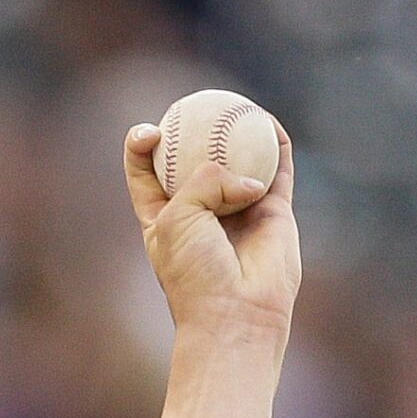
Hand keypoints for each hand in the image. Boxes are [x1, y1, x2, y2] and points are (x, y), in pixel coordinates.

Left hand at [125, 117, 299, 346]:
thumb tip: (244, 176)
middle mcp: (200, 212)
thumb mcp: (178, 217)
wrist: (237, 313)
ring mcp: (237, 210)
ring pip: (236, 160)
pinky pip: (276, 170)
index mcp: (162, 219)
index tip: (148, 132)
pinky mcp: (273, 212)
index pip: (144, 174)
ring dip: (235, 132)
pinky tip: (266, 122)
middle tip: (192, 104)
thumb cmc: (196, 272)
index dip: (140, 147)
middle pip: (192, 160)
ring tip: (233, 104)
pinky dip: (273, 144)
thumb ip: (202, 179)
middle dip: (191, 130)